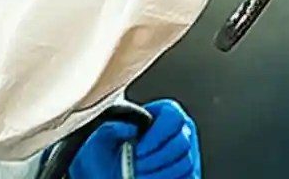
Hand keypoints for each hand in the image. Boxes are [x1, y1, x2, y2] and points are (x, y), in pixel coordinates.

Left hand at [70, 99, 200, 178]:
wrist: (106, 176)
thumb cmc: (105, 156)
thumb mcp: (100, 138)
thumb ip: (112, 128)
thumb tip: (130, 127)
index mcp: (162, 115)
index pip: (173, 115)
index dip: (158, 134)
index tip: (139, 149)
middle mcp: (179, 132)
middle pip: (181, 143)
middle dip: (155, 160)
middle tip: (136, 167)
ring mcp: (186, 154)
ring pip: (184, 164)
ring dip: (159, 174)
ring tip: (139, 176)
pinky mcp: (188, 174)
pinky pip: (188, 177)